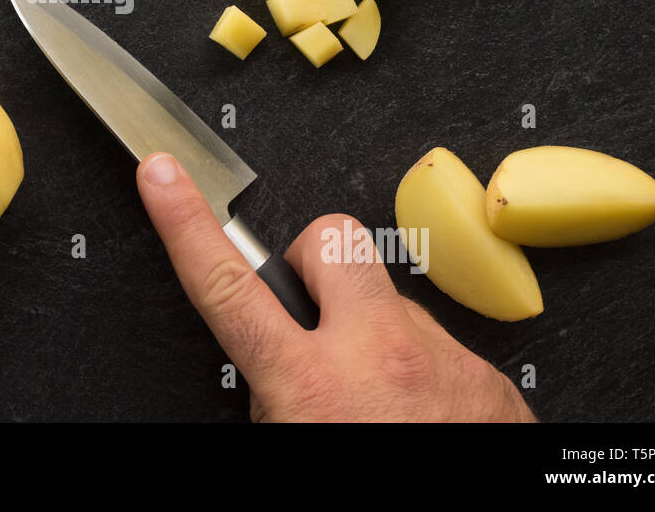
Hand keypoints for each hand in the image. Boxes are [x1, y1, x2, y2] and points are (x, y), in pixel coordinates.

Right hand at [135, 153, 534, 421]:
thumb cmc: (374, 500)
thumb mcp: (288, 448)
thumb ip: (273, 399)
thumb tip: (270, 380)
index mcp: (313, 386)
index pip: (229, 284)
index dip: (185, 222)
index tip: (165, 174)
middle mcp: (381, 357)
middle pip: (330, 242)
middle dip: (312, 264)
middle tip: (312, 318)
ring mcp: (442, 359)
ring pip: (391, 303)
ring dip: (373, 336)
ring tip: (378, 400)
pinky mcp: (489, 377)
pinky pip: (439, 347)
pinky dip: (420, 374)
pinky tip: (420, 416)